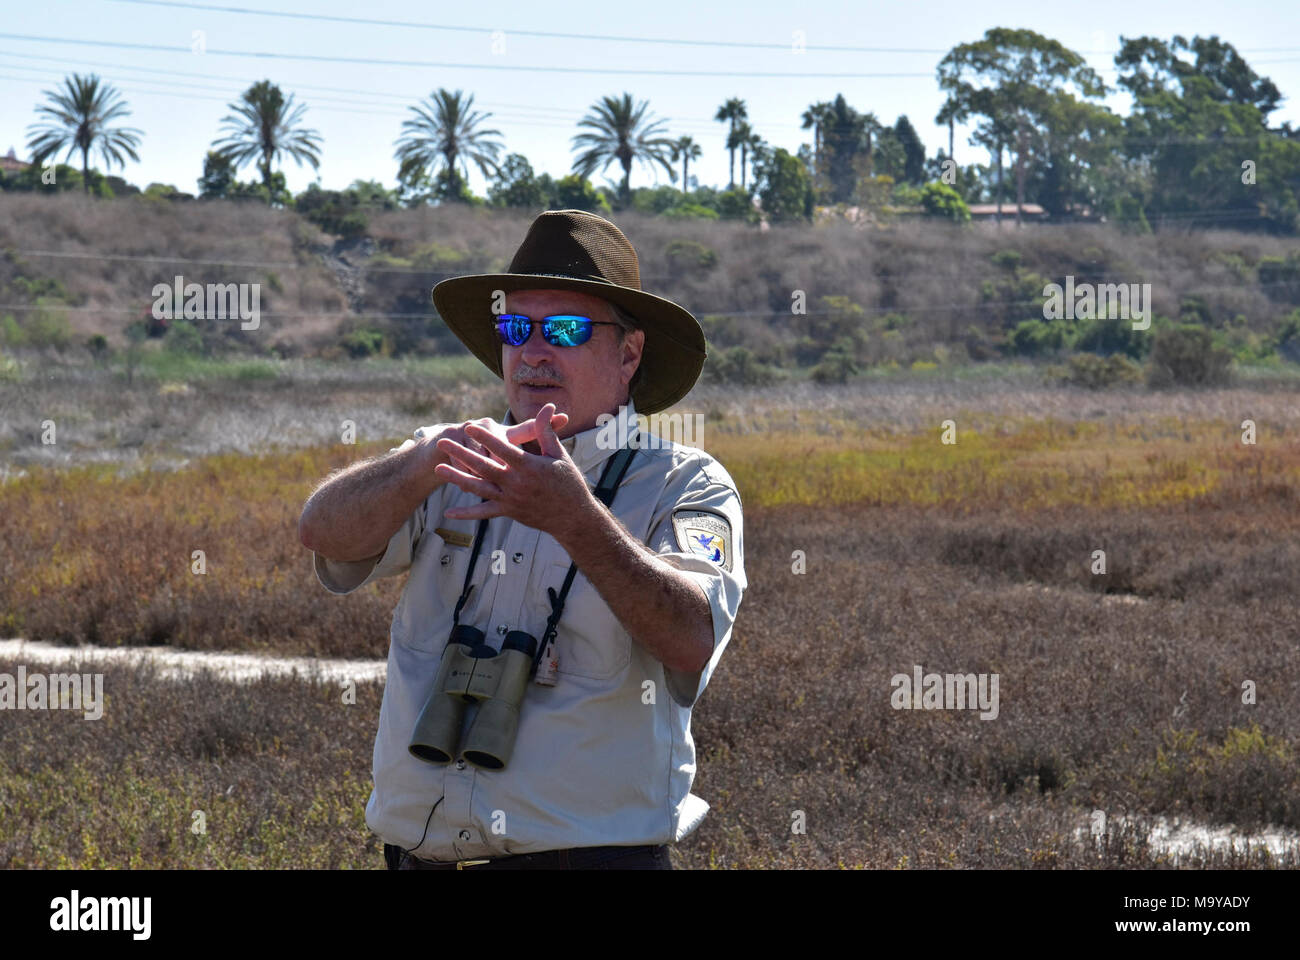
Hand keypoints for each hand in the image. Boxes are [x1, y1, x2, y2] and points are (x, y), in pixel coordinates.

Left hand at [435, 403, 594, 538]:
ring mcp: (510, 499)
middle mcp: (516, 483)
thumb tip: (547, 407)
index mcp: (529, 466)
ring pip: (478, 488)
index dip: (485, 436)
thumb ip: (546, 431)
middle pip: (483, 466)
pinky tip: (449, 512)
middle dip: (461, 454)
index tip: (470, 426)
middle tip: (443, 442)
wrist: (573, 517)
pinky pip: (484, 513)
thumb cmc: (568, 482)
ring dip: (457, 478)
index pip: (502, 448)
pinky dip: (466, 513)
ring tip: (438, 468)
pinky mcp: (508, 512)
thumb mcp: (558, 455)